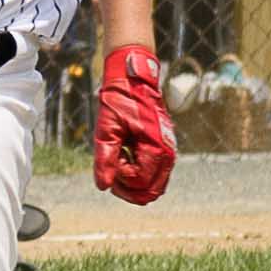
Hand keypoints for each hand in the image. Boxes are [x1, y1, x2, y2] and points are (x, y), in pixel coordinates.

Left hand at [92, 43, 174, 203]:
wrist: (133, 79)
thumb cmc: (120, 99)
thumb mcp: (107, 128)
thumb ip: (106, 159)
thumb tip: (103, 187)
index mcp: (156, 148)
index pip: (140, 182)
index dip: (121, 178)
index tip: (110, 160)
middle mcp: (167, 153)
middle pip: (151, 192)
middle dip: (128, 188)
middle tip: (111, 171)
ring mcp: (167, 152)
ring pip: (154, 186)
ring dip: (133, 181)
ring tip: (117, 161)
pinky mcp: (162, 148)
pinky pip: (154, 174)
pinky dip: (138, 173)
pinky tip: (125, 156)